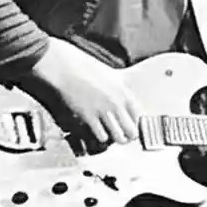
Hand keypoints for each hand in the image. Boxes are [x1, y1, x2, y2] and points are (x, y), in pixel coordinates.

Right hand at [23, 38, 142, 145]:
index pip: (138, 115)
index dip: (136, 123)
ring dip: (117, 139)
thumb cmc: (86, 68)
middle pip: (131, 130)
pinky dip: (102, 137)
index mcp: (124, 91)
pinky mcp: (89, 116)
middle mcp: (116, 102)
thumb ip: (121, 86)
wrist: (67, 68)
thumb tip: (127, 97)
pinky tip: (101, 134)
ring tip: (115, 138)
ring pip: (118, 135)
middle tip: (126, 137)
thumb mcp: (111, 74)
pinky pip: (101, 135)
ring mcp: (103, 110)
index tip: (132, 125)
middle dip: (129, 136)